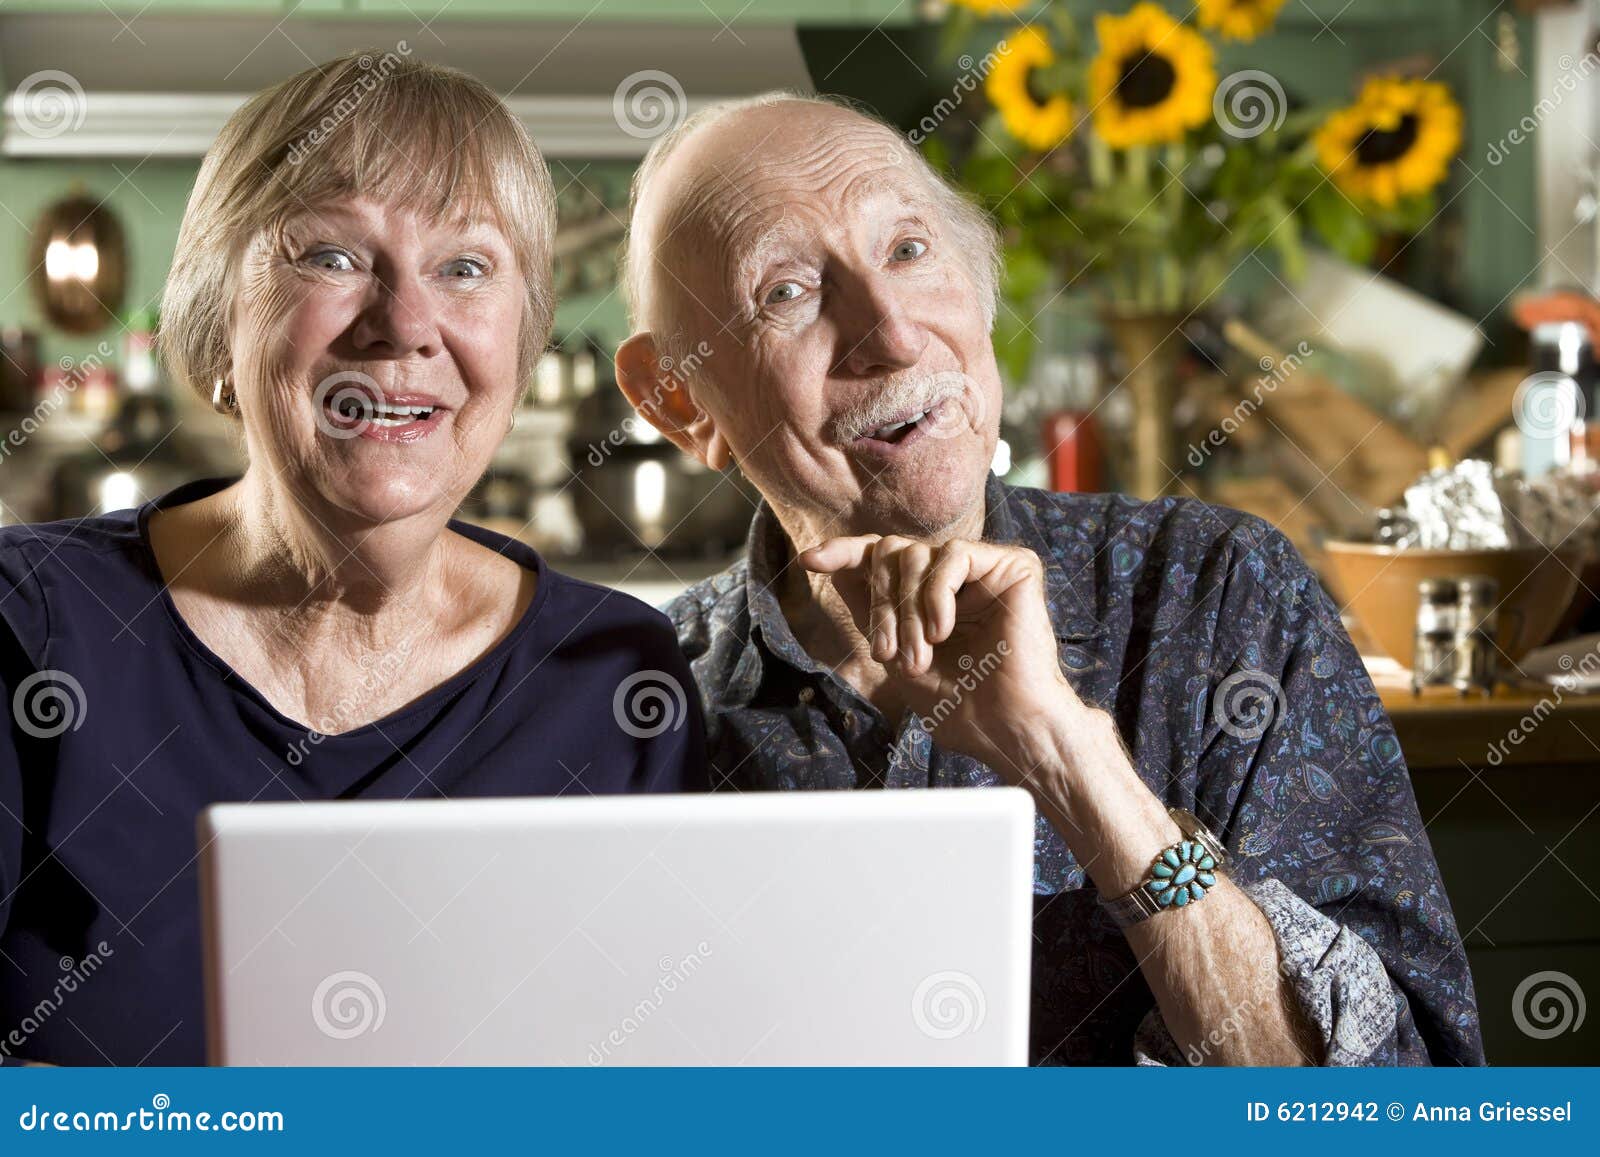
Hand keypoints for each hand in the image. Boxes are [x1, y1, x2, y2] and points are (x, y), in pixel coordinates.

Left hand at [798, 534, 1083, 776]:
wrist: (1005, 728)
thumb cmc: (959, 704)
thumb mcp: (896, 655)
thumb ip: (871, 610)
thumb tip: (831, 566)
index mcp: (930, 594)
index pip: (883, 559)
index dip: (845, 553)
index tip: (810, 561)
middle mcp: (956, 576)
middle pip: (892, 554)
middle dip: (881, 605)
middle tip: (889, 653)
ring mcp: (984, 568)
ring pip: (916, 555)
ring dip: (906, 610)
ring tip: (919, 655)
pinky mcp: (1013, 565)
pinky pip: (952, 555)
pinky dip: (936, 596)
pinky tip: (943, 630)